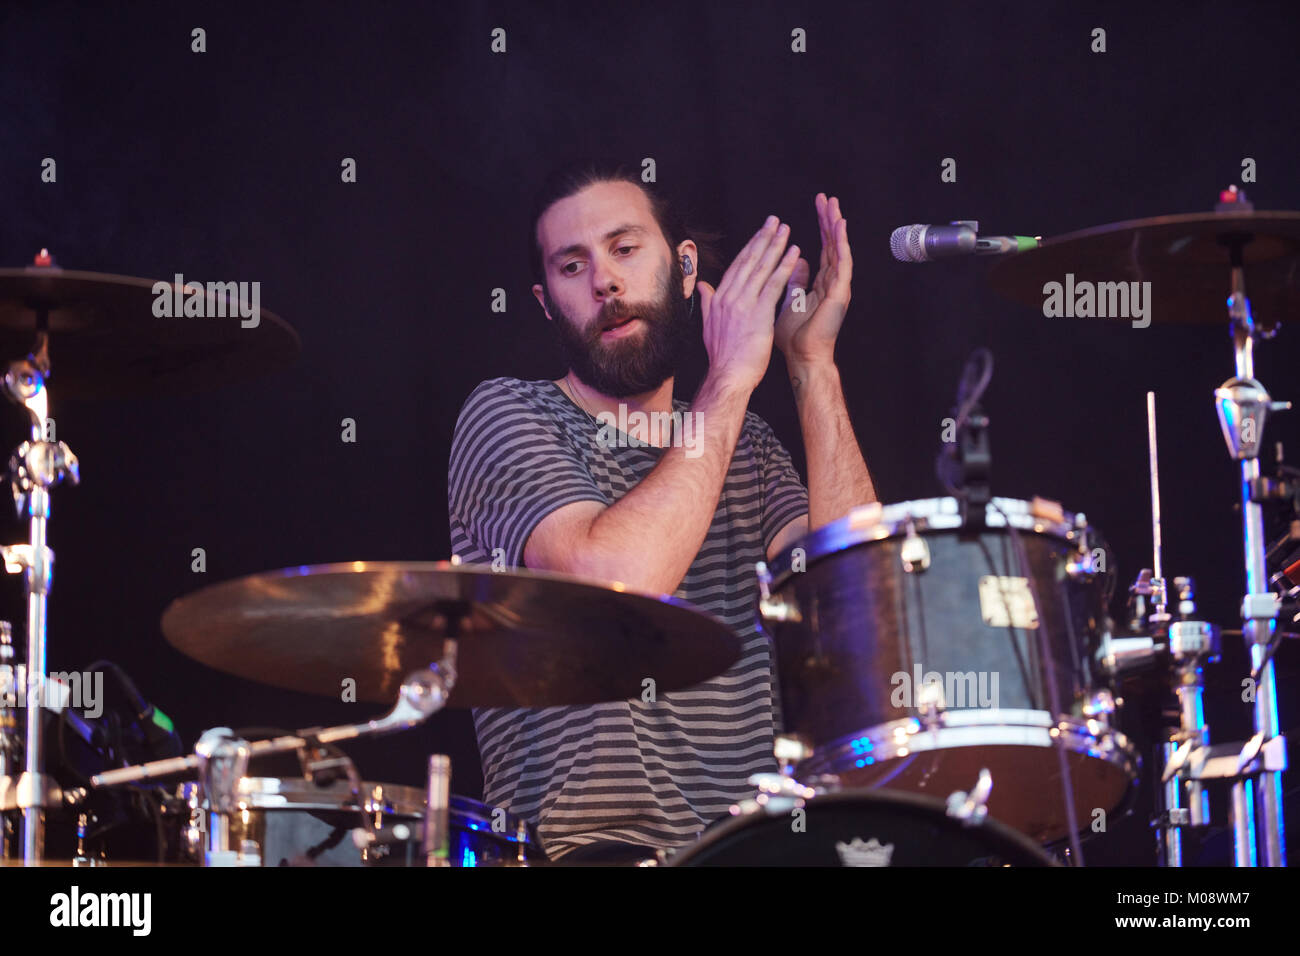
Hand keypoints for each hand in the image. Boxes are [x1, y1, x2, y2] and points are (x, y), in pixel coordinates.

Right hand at [697, 215, 800, 392]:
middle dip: (763, 238)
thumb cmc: (723, 356)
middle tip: (775, 221)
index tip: (760, 233)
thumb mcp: (709, 326)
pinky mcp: (759, 313)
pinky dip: (784, 266)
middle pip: (749, 261)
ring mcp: (744, 304)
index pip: (737, 267)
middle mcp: (730, 297)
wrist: (728, 376)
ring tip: (786, 230)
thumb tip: (703, 287)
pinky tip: (794, 253)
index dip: (750, 247)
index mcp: (720, 299)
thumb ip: (708, 303)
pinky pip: (774, 285)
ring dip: (775, 246)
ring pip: (762, 268)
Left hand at [775, 193, 851, 371]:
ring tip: (834, 205)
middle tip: (827, 198)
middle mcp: (832, 283)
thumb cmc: (795, 337)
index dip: (821, 227)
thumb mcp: (789, 301)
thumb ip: (794, 281)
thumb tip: (796, 262)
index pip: (823, 249)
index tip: (817, 206)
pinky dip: (841, 245)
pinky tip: (839, 228)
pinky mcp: (839, 294)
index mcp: (821, 284)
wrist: (802, 357)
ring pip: (839, 250)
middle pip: (832, 245)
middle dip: (829, 220)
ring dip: (836, 227)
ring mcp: (838, 288)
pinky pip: (842, 264)